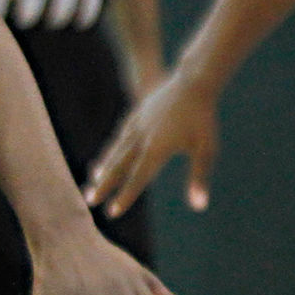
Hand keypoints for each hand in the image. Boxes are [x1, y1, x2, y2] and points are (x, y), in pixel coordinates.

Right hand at [85, 71, 220, 217]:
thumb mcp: (206, 150)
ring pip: (116, 150)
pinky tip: (110, 155)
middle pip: (118, 166)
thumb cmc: (203, 119)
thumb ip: (199, 178)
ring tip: (94, 180)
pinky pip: (121, 137)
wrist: (192, 82)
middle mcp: (142, 139)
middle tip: (89, 200)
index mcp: (157, 149)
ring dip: (105, 168)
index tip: (112, 213)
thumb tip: (199, 206)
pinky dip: (113, 149)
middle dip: (104, 185)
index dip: (125, 197)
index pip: (137, 179)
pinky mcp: (137, 115)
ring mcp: (136, 125)